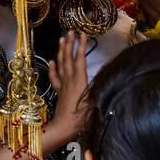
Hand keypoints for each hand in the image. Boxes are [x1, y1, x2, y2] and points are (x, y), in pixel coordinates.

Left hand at [46, 32, 88, 148]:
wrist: (64, 128)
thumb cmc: (82, 117)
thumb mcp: (95, 101)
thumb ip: (99, 87)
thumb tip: (107, 76)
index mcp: (79, 80)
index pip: (80, 59)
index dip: (81, 46)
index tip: (82, 34)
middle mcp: (70, 79)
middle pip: (68, 58)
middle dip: (69, 44)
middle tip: (69, 31)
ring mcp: (63, 85)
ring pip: (61, 64)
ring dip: (61, 51)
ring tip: (61, 39)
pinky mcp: (59, 92)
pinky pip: (54, 77)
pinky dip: (53, 68)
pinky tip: (51, 61)